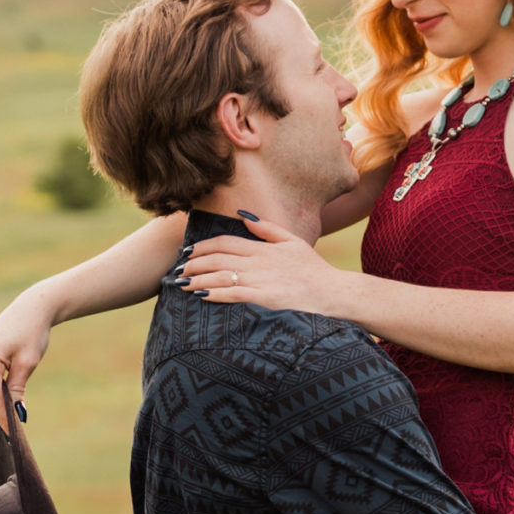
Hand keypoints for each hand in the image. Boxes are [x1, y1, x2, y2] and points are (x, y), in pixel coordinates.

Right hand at [0, 292, 54, 429]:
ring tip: (14, 415)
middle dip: (2, 408)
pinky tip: (8, 395)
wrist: (32, 308)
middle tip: (15, 431)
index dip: (3, 416)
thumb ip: (18, 389)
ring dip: (0, 396)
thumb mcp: (28, 364)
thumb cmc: (33, 333)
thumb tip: (16, 413)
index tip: (11, 434)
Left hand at [183, 218, 347, 315]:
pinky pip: (233, 294)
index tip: (189, 251)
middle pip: (217, 258)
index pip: (224, 242)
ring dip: (198, 280)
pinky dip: (215, 294)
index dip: (203, 246)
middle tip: (180, 269)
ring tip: (183, 284)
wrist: (333, 292)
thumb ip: (267, 228)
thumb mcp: (293, 242)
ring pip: (220, 276)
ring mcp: (260, 280)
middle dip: (194, 263)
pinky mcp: (264, 299)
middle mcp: (258, 262)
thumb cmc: (314, 270)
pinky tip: (201, 296)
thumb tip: (243, 214)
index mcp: (262, 248)